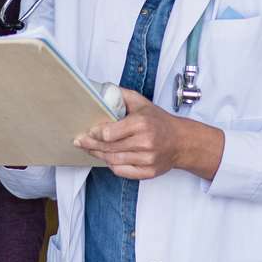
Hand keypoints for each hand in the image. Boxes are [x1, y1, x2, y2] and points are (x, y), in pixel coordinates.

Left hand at [74, 89, 208, 179]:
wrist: (181, 141)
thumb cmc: (159, 121)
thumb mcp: (141, 102)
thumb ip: (121, 95)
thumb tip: (102, 90)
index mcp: (141, 124)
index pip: (109, 134)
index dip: (95, 134)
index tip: (87, 131)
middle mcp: (145, 143)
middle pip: (108, 148)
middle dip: (90, 145)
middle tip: (79, 141)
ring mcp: (148, 159)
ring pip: (113, 161)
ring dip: (98, 155)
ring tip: (89, 149)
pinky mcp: (149, 172)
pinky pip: (123, 172)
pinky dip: (112, 166)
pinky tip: (106, 158)